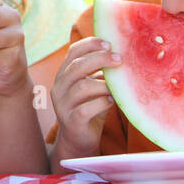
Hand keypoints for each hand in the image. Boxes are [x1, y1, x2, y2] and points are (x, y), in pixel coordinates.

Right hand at [51, 36, 120, 156]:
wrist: (78, 140)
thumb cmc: (90, 108)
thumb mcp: (94, 87)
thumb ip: (101, 72)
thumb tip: (123, 54)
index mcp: (64, 75)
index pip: (73, 52)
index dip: (90, 44)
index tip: (109, 43)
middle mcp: (59, 87)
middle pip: (77, 66)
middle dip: (99, 59)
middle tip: (119, 59)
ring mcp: (63, 105)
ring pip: (82, 87)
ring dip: (104, 84)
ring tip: (117, 86)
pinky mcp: (71, 122)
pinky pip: (85, 109)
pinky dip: (101, 103)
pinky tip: (112, 101)